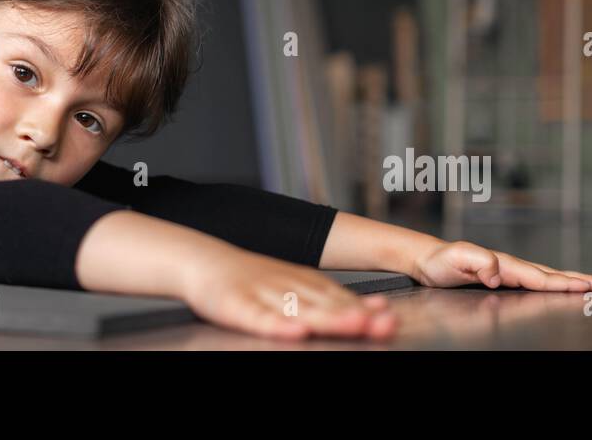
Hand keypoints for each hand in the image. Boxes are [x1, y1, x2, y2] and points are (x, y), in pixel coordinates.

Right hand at [181, 246, 397, 340]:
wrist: (203, 260)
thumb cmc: (251, 280)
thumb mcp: (296, 286)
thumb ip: (334, 299)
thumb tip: (379, 309)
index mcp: (304, 283)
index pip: (339, 298)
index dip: (365, 310)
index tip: (389, 319)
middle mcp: (288, 287)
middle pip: (325, 304)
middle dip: (354, 315)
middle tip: (381, 324)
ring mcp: (262, 295)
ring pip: (299, 309)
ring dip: (328, 317)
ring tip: (353, 325)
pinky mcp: (237, 305)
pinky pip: (259, 317)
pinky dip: (277, 324)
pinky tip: (294, 330)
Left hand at [411, 240, 591, 291]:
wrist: (428, 260)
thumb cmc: (441, 261)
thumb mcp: (456, 259)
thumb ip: (479, 262)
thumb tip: (499, 275)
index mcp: (504, 263)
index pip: (539, 276)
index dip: (562, 283)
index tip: (586, 286)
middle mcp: (510, 266)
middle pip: (550, 274)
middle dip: (578, 280)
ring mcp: (509, 271)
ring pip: (546, 276)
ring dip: (570, 281)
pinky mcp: (504, 277)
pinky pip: (535, 281)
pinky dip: (554, 283)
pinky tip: (562, 287)